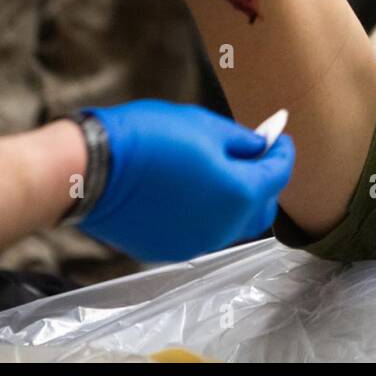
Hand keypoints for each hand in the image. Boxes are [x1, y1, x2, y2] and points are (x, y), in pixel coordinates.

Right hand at [78, 101, 294, 261]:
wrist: (93, 169)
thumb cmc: (148, 138)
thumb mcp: (203, 126)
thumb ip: (241, 141)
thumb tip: (260, 147)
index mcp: (240, 193)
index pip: (279, 175)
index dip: (283, 152)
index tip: (279, 136)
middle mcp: (224, 227)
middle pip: (261, 208)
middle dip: (263, 182)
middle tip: (252, 156)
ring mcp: (197, 243)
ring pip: (231, 224)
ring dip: (234, 200)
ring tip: (217, 171)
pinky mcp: (170, 249)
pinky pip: (202, 231)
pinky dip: (206, 212)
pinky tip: (189, 190)